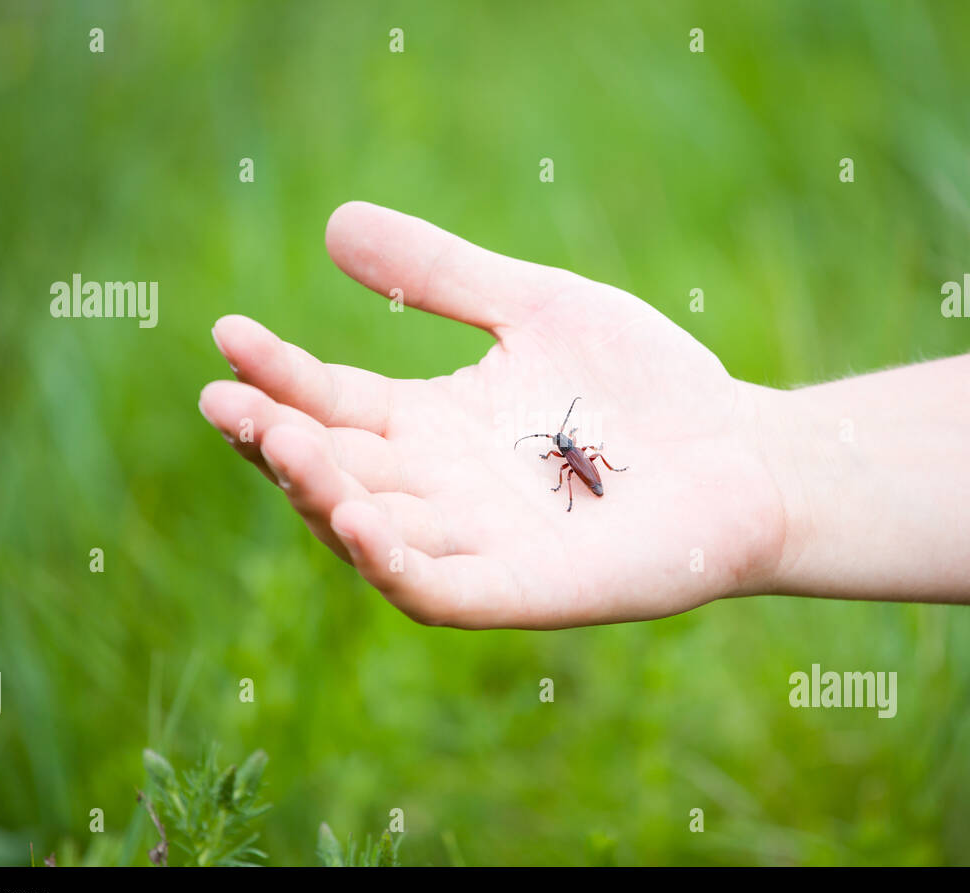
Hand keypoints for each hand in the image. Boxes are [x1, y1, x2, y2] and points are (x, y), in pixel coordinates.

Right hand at [199, 202, 790, 627]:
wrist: (742, 451)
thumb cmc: (644, 384)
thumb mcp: (535, 307)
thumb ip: (443, 274)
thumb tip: (334, 224)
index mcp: (433, 428)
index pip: (335, 406)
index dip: (279, 378)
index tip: (228, 334)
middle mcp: (440, 492)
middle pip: (338, 471)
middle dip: (279, 439)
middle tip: (228, 399)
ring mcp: (479, 546)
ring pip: (373, 534)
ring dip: (321, 496)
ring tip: (283, 443)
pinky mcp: (525, 591)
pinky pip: (438, 590)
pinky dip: (393, 563)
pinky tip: (360, 518)